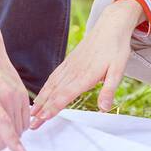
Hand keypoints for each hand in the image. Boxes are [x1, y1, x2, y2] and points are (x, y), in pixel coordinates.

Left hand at [0, 51, 29, 150]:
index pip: (4, 123)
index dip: (12, 140)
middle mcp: (8, 97)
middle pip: (13, 132)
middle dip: (1, 141)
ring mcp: (18, 95)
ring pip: (22, 127)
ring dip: (11, 133)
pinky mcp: (25, 94)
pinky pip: (26, 119)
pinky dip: (18, 124)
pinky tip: (5, 115)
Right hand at [30, 0, 139, 127]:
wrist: (111, 26)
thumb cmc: (115, 48)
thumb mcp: (118, 70)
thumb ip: (109, 90)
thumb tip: (104, 109)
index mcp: (85, 75)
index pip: (65, 95)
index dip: (53, 107)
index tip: (42, 118)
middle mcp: (74, 71)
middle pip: (54, 93)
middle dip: (41, 109)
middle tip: (31, 124)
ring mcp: (69, 65)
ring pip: (51, 85)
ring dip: (40, 100)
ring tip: (32, 112)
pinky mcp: (69, 61)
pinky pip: (54, 76)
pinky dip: (45, 87)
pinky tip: (41, 94)